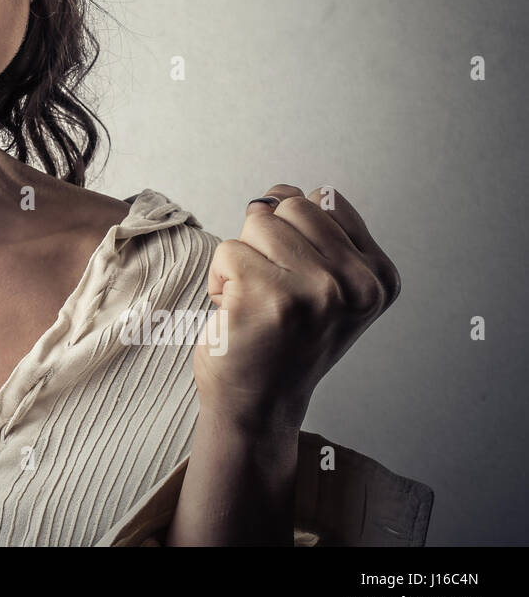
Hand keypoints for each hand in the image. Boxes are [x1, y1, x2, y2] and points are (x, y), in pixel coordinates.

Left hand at [193, 184, 400, 431]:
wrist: (258, 404)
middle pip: (290, 204)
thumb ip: (319, 234)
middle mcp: (355, 284)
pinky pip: (228, 250)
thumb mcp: (328, 287)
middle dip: (265, 240)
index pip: (324, 199)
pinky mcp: (270, 298)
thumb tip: (281, 192)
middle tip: (269, 288)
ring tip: (254, 299)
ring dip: (241, 258)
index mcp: (378, 276)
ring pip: (257, 222)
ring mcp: (316, 291)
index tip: (294, 275)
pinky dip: (219, 278)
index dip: (292, 229)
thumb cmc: (282, 340)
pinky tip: (236, 312)